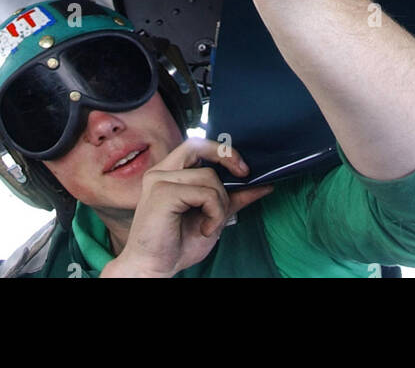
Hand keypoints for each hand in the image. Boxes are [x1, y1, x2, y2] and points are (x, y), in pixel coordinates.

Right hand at [101, 138, 273, 277]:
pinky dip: (214, 212)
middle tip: (244, 174)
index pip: (196, 147)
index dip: (222, 151)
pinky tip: (206, 229)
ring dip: (220, 204)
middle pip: (199, 146)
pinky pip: (204, 193)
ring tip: (211, 225)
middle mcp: (161, 172)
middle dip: (226, 155)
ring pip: (209, 177)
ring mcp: (159, 180)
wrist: (152, 269)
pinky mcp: (163, 193)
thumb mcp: (212, 218)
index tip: (244, 170)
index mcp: (168, 174)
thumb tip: (262, 185)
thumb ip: (232, 200)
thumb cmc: (176, 246)